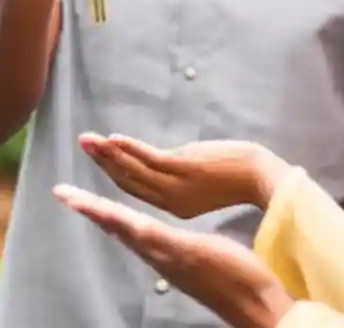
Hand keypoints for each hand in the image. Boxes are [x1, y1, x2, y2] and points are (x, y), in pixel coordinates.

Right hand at [54, 185, 293, 327]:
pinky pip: (150, 236)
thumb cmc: (237, 280)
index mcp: (164, 252)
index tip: (79, 198)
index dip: (103, 213)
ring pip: (126, 230)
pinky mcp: (183, 253)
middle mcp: (160, 255)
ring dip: (97, 213)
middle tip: (61, 192)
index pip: (127, 229)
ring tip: (73, 197)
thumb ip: (184, 252)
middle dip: (87, 210)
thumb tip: (177, 246)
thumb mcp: (203, 258)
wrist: (258, 305)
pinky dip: (127, 223)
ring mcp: (169, 255)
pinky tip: (112, 214)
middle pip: (116, 228)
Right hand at [79, 133, 293, 216]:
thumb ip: (179, 173)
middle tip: (82, 143)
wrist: (260, 175)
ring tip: (89, 140)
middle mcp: (169, 199)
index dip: (114, 171)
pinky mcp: (183, 170)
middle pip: (129, 179)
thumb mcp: (201, 178)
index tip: (97, 157)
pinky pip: (150, 159)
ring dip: (109, 153)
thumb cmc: (237, 174)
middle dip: (103, 161)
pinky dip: (130, 149)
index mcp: (174, 204)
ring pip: (134, 169)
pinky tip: (114, 140)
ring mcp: (175, 185)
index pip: (136, 187)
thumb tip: (166, 160)